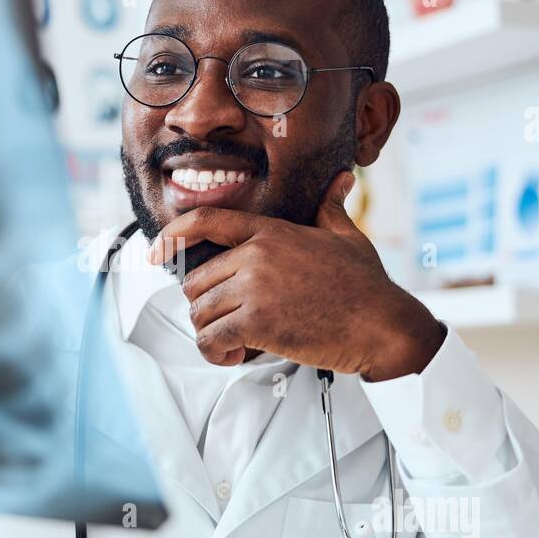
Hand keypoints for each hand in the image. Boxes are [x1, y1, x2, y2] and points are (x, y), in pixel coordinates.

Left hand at [146, 171, 446, 380]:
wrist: (383, 324)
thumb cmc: (367, 285)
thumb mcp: (347, 236)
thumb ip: (331, 208)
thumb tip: (341, 180)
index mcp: (271, 232)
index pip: (208, 221)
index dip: (174, 235)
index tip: (155, 252)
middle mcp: (256, 256)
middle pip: (196, 280)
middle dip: (207, 306)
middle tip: (229, 323)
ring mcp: (254, 288)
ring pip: (200, 313)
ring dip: (212, 333)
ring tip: (236, 344)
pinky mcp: (257, 322)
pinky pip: (211, 340)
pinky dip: (216, 355)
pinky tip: (236, 357)